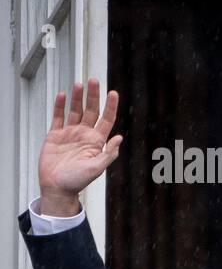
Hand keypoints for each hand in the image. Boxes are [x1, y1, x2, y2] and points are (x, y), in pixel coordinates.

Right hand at [37, 79, 121, 215]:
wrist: (57, 187)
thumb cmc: (77, 181)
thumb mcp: (96, 168)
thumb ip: (108, 153)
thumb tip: (119, 139)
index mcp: (96, 141)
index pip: (106, 119)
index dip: (110, 106)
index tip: (113, 93)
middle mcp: (84, 135)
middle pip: (91, 111)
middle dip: (93, 96)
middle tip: (94, 81)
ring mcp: (70, 134)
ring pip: (75, 111)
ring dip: (77, 98)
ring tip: (78, 85)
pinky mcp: (55, 135)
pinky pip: (58, 117)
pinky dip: (60, 106)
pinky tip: (62, 95)